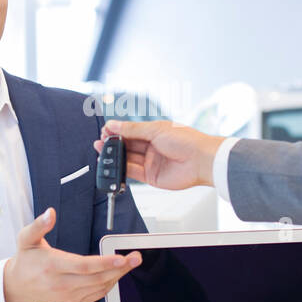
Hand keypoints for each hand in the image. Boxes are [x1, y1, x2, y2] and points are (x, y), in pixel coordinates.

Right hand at [3, 207, 140, 301]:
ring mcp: (69, 296)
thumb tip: (49, 212)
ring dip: (118, 275)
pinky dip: (110, 285)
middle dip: (120, 268)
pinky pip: (97, 295)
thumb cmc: (26, 260)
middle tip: (136, 257)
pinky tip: (118, 273)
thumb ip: (38, 225)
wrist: (18, 286)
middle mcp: (61, 284)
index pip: (82, 266)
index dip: (103, 263)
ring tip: (131, 262)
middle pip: (96, 278)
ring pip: (99, 288)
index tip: (120, 257)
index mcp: (52, 266)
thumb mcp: (26, 238)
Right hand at [93, 119, 223, 191]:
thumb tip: (114, 124)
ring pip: (128, 159)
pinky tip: (113, 164)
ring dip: (115, 156)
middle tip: (100, 141)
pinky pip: (133, 173)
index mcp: (154, 132)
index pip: (130, 131)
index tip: (105, 130)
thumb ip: (132, 129)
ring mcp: (151, 162)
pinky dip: (121, 169)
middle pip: (127, 146)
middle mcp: (152, 147)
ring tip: (102, 151)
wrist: (201, 160)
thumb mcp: (155, 129)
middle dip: (113, 144)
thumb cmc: (186, 141)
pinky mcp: (151, 176)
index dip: (117, 131)